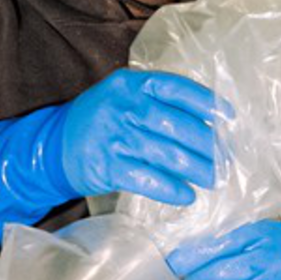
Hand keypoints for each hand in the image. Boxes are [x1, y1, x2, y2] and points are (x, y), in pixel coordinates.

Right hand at [0, 65, 226, 247]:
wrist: (52, 145)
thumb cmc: (99, 120)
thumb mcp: (122, 97)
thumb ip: (156, 101)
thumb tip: (207, 121)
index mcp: (130, 84)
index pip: (175, 88)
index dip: (205, 102)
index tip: (228, 118)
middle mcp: (122, 106)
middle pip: (175, 124)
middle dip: (207, 144)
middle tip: (226, 159)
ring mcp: (113, 136)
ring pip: (165, 153)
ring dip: (195, 168)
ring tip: (214, 179)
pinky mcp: (107, 166)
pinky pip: (147, 179)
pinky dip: (171, 188)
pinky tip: (187, 195)